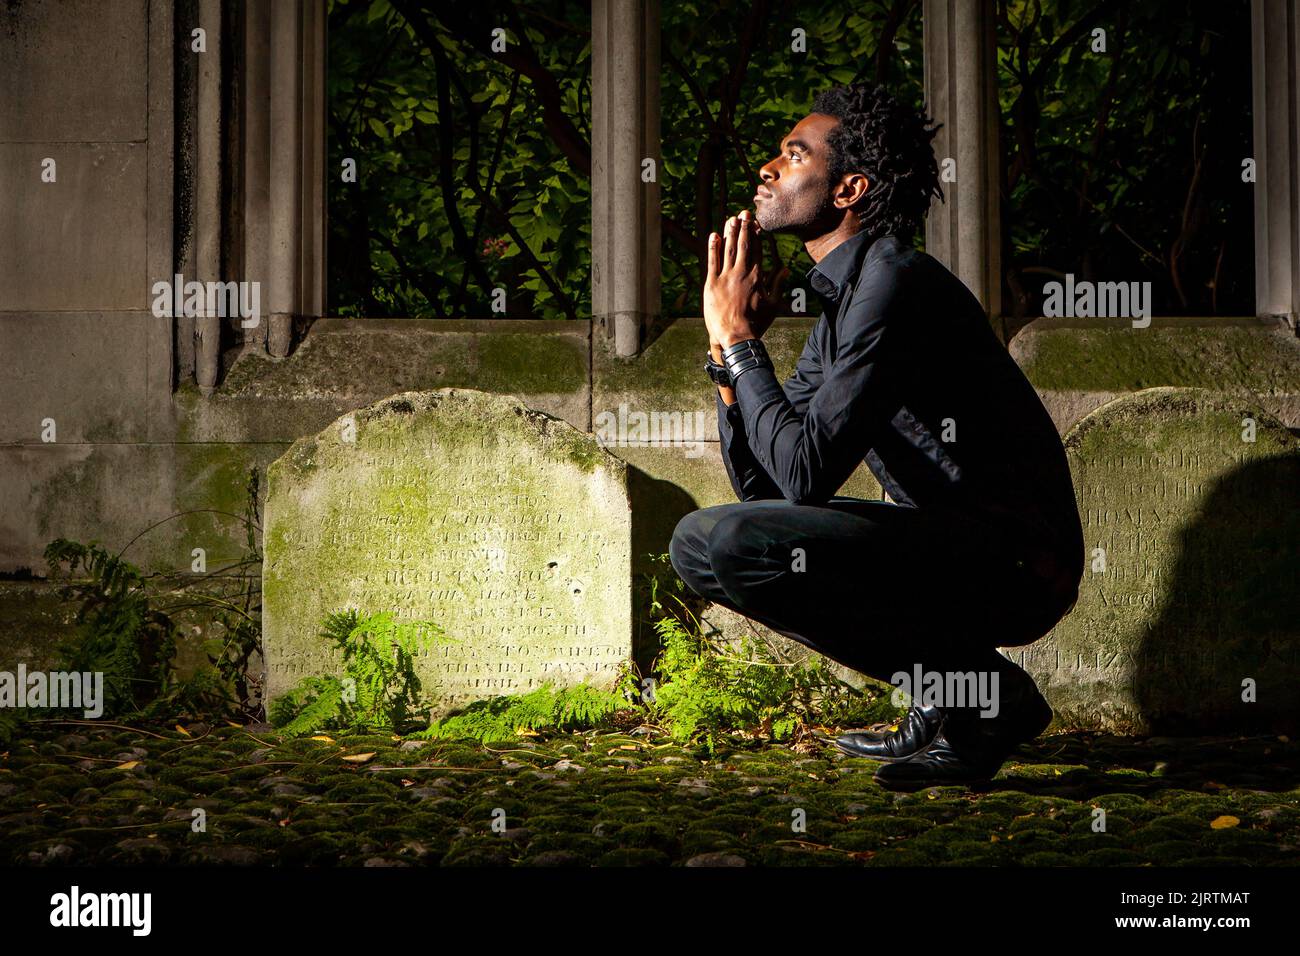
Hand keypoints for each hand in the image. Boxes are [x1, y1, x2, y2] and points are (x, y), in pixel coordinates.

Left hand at [704, 210, 770, 349]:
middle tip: (744, 213)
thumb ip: (778, 284)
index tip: (756, 223)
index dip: (755, 235)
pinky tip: (714, 235)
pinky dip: (713, 247)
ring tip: (731, 218)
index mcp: (757, 277)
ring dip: (730, 232)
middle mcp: (741, 273)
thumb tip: (787, 269)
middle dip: (744, 227)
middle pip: (742, 245)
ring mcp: (726, 277)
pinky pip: (712, 261)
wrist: (737, 337)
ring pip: (728, 249)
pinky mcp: (712, 284)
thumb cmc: (756, 323)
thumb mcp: (773, 304)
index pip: (756, 250)